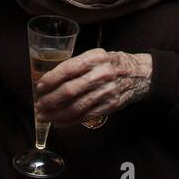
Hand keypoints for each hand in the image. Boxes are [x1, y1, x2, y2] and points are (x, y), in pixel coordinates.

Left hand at [34, 49, 151, 126]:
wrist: (140, 75)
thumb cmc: (112, 64)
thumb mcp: (97, 56)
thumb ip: (77, 65)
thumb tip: (50, 80)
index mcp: (95, 58)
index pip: (68, 69)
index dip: (51, 79)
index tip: (40, 87)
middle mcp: (101, 74)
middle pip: (70, 90)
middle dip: (50, 100)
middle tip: (39, 105)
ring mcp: (106, 92)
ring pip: (76, 106)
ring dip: (57, 114)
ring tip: (44, 117)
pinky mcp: (110, 106)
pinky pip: (86, 116)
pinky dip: (70, 121)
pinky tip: (59, 122)